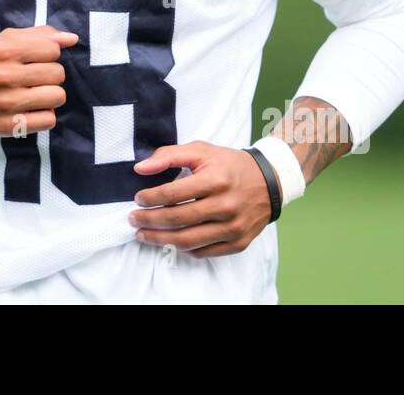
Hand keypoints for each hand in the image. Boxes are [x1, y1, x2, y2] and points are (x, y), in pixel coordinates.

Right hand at [0, 26, 74, 135]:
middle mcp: (6, 75)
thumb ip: (38, 35)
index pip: (52, 49)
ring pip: (57, 96)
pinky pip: (48, 120)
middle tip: (36, 78)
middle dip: (51, 75)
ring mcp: (8, 102)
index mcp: (4, 50)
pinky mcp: (10, 125)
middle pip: (58, 73)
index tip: (37, 60)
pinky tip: (33, 110)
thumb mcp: (3, 42)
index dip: (48, 54)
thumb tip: (71, 38)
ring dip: (50, 96)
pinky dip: (44, 115)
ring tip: (37, 94)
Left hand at [129, 142, 281, 256]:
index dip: (149, 199)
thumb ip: (168, 155)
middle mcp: (225, 206)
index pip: (172, 194)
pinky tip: (172, 241)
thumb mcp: (201, 150)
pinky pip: (205, 252)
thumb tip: (140, 169)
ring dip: (160, 240)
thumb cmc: (229, 165)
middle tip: (134, 219)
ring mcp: (233, 227)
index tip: (138, 199)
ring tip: (144, 235)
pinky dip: (185, 249)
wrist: (269, 181)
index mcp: (214, 180)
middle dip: (149, 221)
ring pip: (188, 241)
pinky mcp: (239, 242)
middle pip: (177, 220)